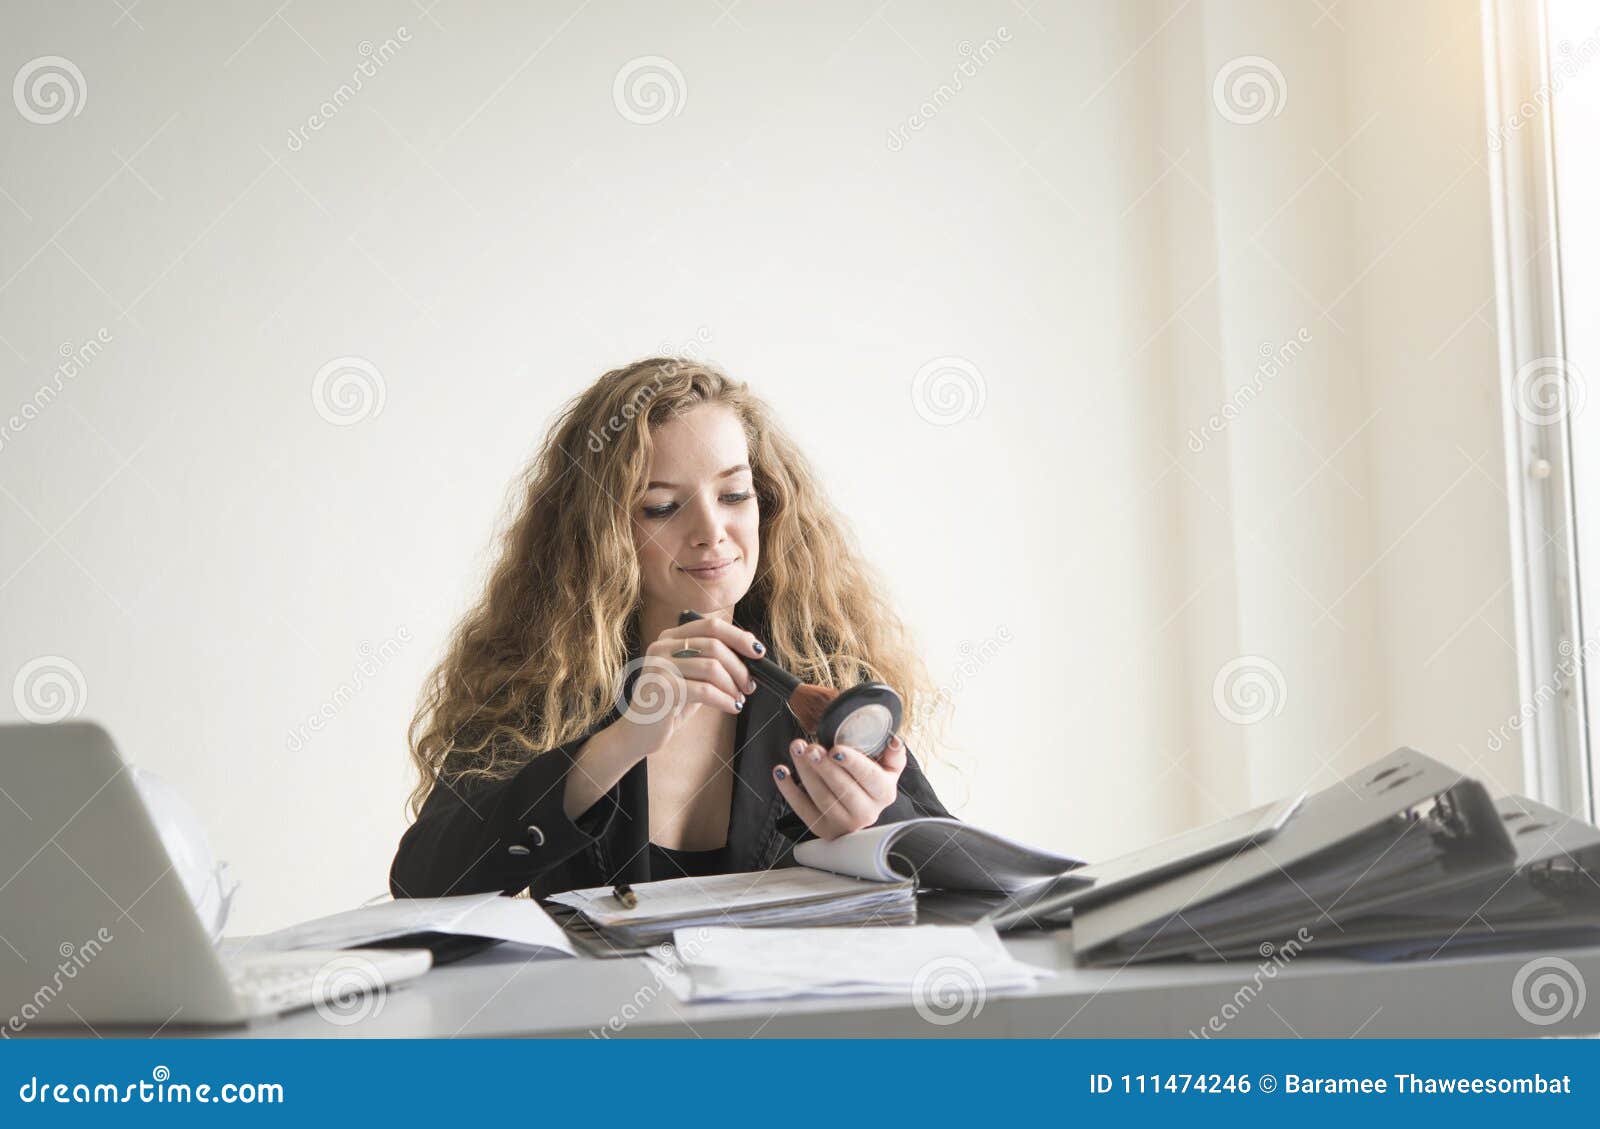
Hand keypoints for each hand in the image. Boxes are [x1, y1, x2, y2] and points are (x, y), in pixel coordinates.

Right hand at [617, 614, 763, 756]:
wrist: (639, 732)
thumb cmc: (671, 703)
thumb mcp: (691, 676)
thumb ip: (711, 661)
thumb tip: (751, 654)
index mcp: (670, 637)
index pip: (711, 625)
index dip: (739, 636)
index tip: (758, 652)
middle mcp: (662, 646)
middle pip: (715, 646)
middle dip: (739, 668)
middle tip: (749, 686)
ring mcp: (659, 666)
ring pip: (712, 668)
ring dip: (733, 686)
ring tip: (739, 698)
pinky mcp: (662, 688)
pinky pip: (705, 691)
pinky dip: (725, 700)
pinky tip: (732, 707)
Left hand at [773, 734, 906, 839]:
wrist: (861, 811)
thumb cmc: (872, 783)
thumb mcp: (889, 769)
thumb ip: (893, 754)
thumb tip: (894, 740)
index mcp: (884, 793)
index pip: (870, 778)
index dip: (853, 764)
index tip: (835, 749)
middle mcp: (867, 813)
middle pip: (843, 789)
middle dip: (824, 767)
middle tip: (810, 748)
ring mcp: (844, 824)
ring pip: (821, 798)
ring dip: (805, 772)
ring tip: (797, 749)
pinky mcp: (822, 829)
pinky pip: (802, 809)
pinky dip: (789, 790)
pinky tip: (781, 771)